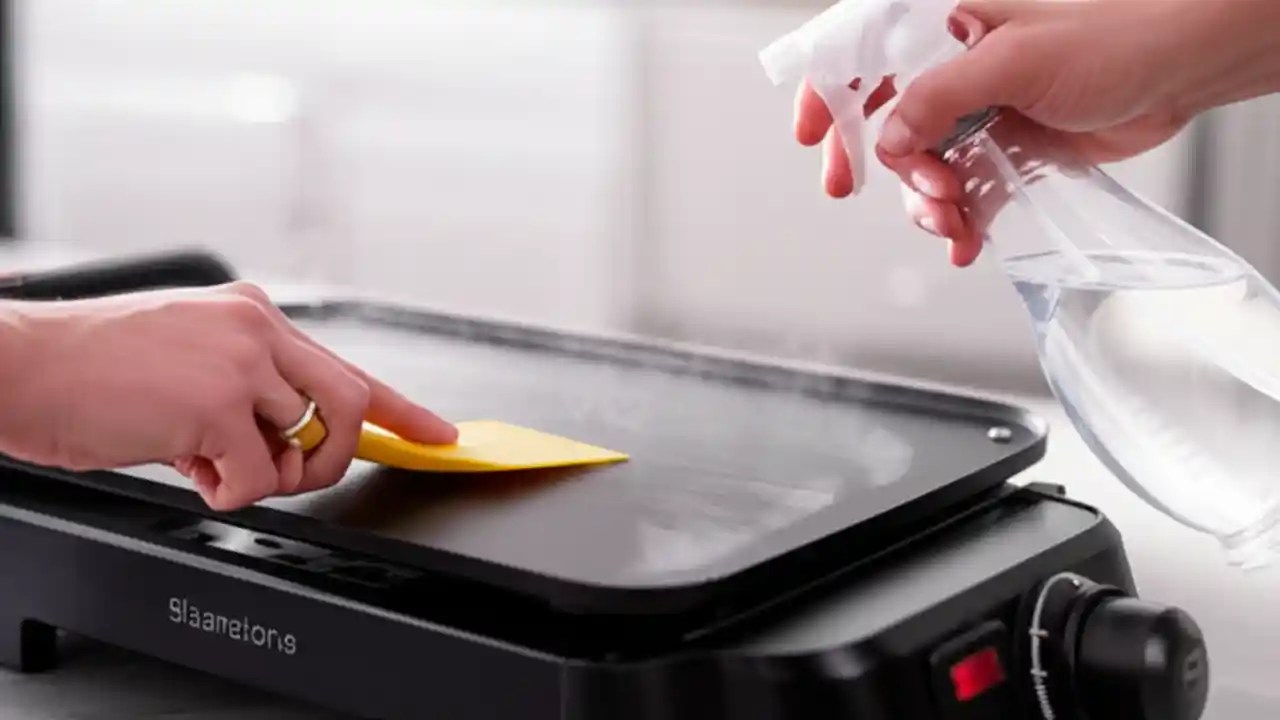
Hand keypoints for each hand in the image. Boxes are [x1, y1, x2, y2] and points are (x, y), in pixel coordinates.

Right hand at [0, 282, 456, 510]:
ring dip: (264, 474)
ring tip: (206, 461)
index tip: (438, 432)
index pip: (345, 364)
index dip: (400, 406)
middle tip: (289, 472)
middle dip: (334, 454)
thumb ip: (245, 393)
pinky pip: (258, 476)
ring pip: (304, 443)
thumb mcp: (185, 363)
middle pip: (351, 401)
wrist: (19, 365)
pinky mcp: (216, 403)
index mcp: (251, 314)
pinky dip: (228, 492)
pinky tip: (186, 470)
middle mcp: (256, 328)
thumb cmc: (89, 370)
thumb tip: (286, 443)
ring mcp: (240, 362)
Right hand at [794, 0, 1206, 265]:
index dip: (826, 90)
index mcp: (945, 26)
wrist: (1178, 72)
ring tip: (951, 215)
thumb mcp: (1014, 60)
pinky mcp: (1002, 151)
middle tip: (850, 188)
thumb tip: (890, 137)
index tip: (811, 134)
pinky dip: (958, 220)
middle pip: (882, 120)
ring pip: (920, 167)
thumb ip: (939, 96)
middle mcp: (952, 69)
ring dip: (925, 201)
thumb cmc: (1114, 39)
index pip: (861, 51)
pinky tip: (966, 238)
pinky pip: (960, 192)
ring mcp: (976, 112)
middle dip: (876, 161)